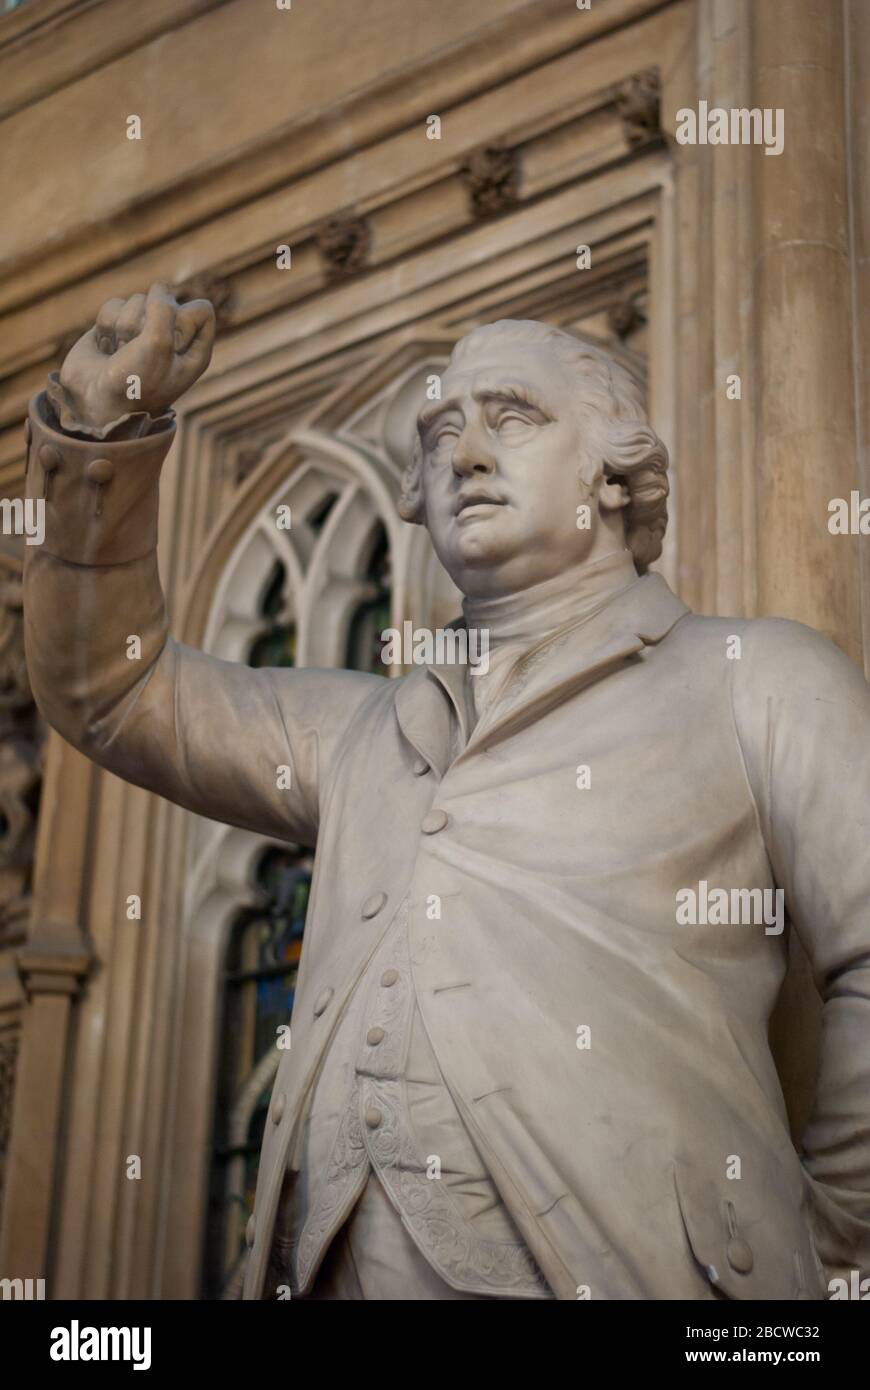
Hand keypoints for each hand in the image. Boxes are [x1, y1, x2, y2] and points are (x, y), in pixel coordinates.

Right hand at [59, 282, 215, 429]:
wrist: (93, 403)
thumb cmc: (135, 382)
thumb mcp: (158, 345)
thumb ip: (163, 308)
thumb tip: (158, 286)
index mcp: (195, 350)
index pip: (201, 309)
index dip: (181, 319)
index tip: (169, 345)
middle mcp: (172, 339)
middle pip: (165, 301)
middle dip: (145, 324)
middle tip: (138, 354)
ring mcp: (142, 332)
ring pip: (137, 300)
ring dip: (123, 328)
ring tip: (120, 354)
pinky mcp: (115, 327)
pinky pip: (113, 305)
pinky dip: (105, 326)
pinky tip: (105, 348)